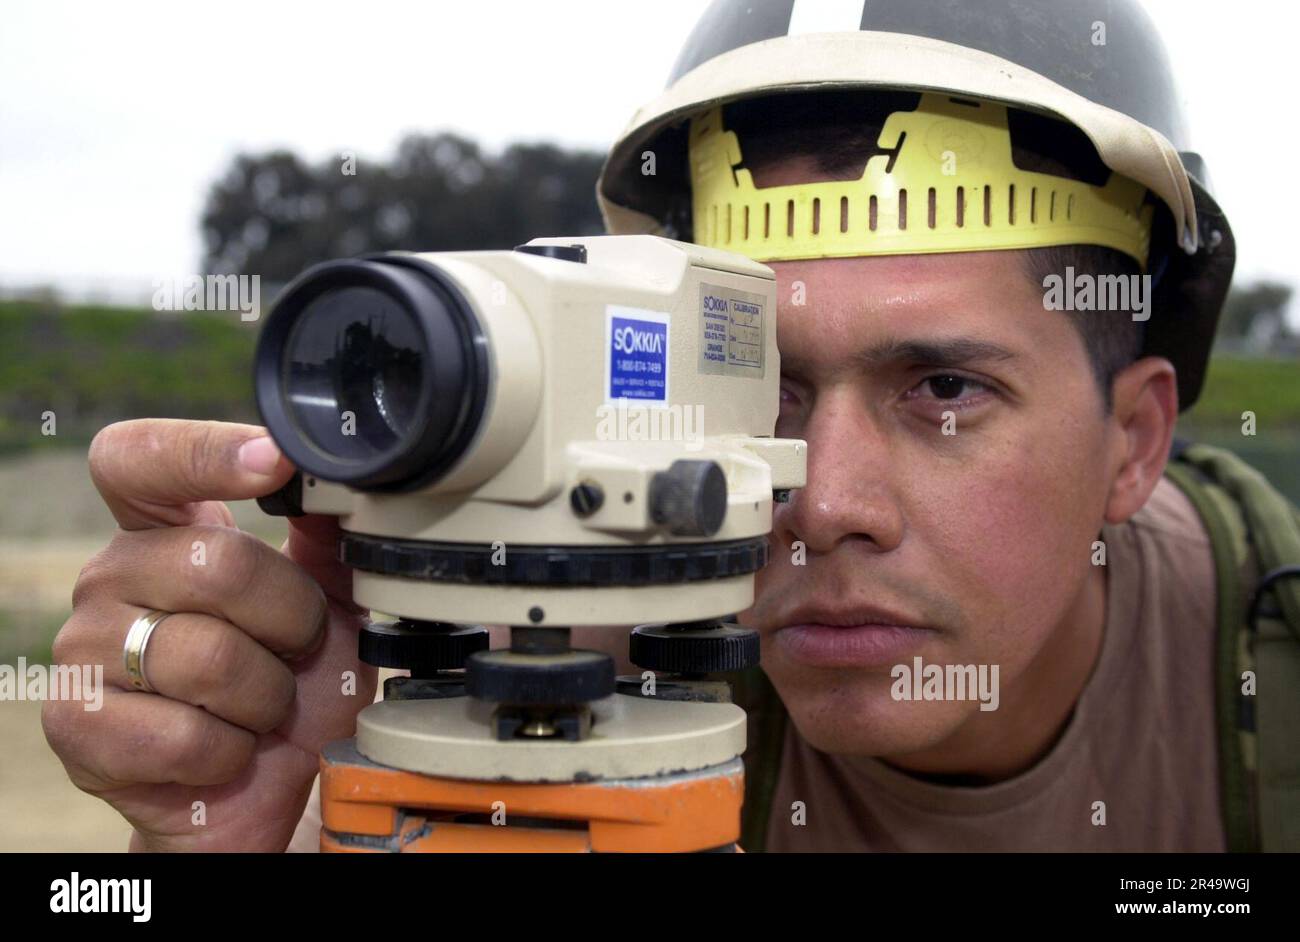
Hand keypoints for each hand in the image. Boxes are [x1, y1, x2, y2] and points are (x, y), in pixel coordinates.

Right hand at [42, 418, 376, 850]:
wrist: (264, 785)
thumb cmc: (290, 681)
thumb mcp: (327, 601)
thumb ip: (328, 535)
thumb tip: (340, 477)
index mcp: (163, 529)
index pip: (139, 458)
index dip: (202, 450)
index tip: (275, 462)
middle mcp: (110, 577)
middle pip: (216, 563)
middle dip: (290, 619)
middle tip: (296, 651)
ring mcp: (83, 650)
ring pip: (208, 658)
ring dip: (267, 696)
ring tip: (262, 707)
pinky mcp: (75, 727)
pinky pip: (182, 736)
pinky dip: (230, 753)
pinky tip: (227, 750)